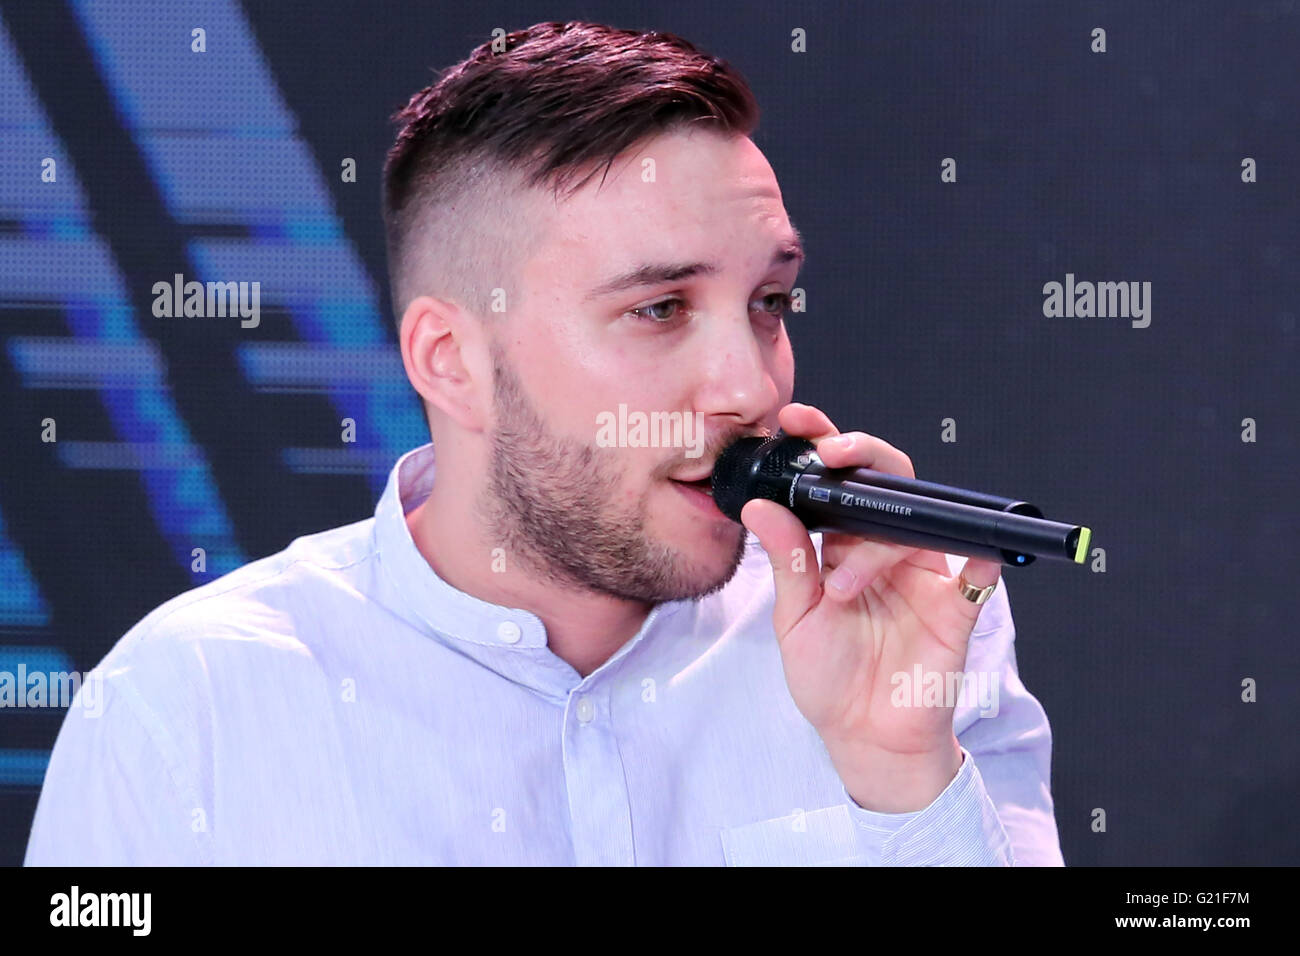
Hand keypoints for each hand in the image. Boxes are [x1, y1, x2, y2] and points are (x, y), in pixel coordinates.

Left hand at [740, 403, 1001, 811]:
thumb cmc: (830, 677)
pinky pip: (977, 576)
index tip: (794, 420)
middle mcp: (886, 550)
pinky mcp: (957, 609)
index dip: (823, 443)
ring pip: (916, 524)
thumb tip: (760, 506)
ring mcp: (924, 575)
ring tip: (842, 589)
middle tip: (830, 453)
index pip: (839, 480)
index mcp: (844, 545)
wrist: (864, 737)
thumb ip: (786, 561)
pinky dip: (980, 557)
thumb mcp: (794, 618)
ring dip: (876, 546)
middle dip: (860, 455)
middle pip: (887, 482)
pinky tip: (976, 551)